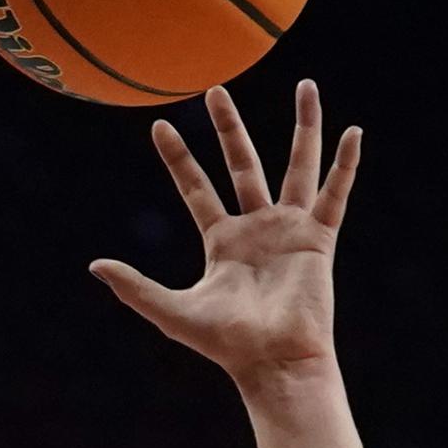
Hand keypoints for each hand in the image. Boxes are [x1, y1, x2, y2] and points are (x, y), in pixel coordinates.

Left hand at [91, 79, 358, 389]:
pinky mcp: (318, 238)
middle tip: (216, 89)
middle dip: (228, 127)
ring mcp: (288, 229)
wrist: (272, 362)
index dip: (178, 159)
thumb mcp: (172, 311)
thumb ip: (135, 287)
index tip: (159, 126)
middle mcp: (255, 228)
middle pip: (242, 164)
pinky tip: (353, 132)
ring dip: (303, 126)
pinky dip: (344, 165)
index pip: (195, 189)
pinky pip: (334, 194)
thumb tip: (94, 266)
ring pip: (296, 165)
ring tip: (307, 85)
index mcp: (222, 241)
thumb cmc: (225, 344)